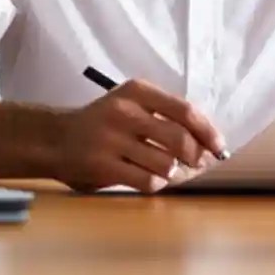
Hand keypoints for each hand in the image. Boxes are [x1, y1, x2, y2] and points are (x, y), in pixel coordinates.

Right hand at [52, 78, 226, 192]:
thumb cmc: (103, 123)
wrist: (55, 138)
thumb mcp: (131, 105)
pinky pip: (147, 180)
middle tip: (199, 164)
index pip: (185, 111)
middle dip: (196, 156)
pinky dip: (156, 183)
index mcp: (137, 91)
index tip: (219, 147)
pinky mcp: (104, 165)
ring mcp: (112, 139)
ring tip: (166, 170)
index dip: (207, 131)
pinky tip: (147, 177)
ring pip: (166, 163)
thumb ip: (165, 116)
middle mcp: (125, 111)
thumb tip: (207, 143)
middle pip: (179, 139)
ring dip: (173, 172)